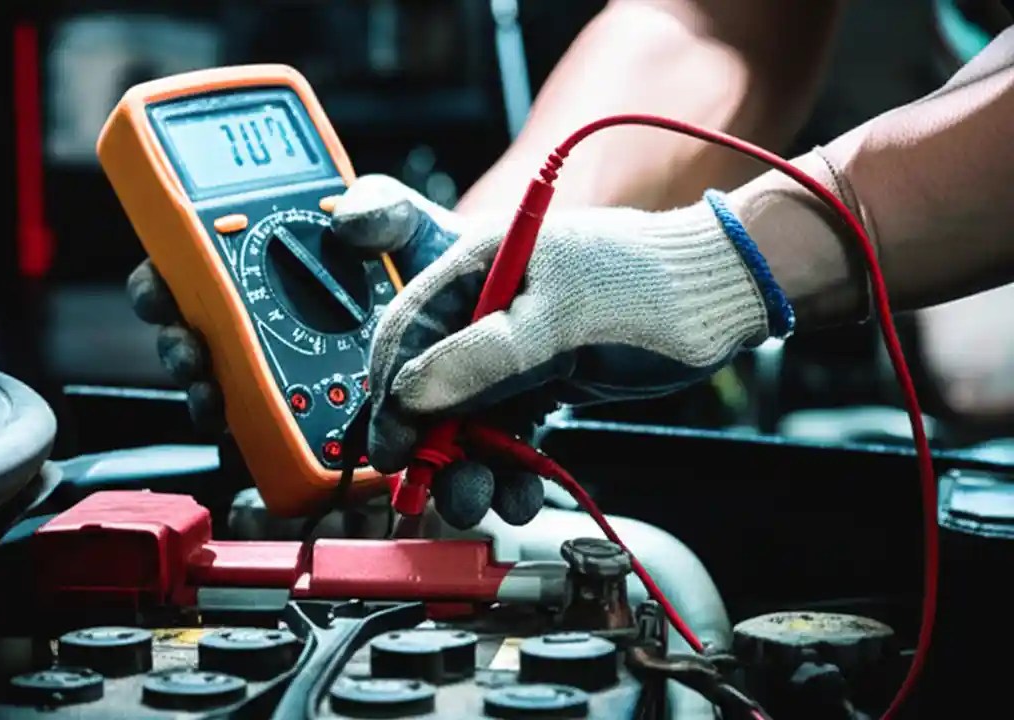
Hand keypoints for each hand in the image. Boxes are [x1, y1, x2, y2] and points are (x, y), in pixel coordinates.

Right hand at [122, 174, 458, 434]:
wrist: (488, 328)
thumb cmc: (441, 273)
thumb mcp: (413, 226)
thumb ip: (382, 205)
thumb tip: (346, 217)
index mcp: (277, 267)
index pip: (197, 269)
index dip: (163, 277)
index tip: (159, 286)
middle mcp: (272, 327)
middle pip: (199, 340)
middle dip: (179, 347)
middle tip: (190, 350)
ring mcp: (291, 381)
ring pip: (227, 396)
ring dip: (208, 398)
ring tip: (216, 397)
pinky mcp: (320, 430)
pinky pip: (277, 445)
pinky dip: (264, 444)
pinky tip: (276, 436)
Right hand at [365, 190, 794, 525]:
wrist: (722, 299)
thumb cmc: (647, 289)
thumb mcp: (559, 323)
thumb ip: (481, 359)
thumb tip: (408, 395)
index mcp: (479, 267)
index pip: (407, 330)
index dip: (389, 390)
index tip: (389, 447)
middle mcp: (487, 307)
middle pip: (431, 381)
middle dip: (429, 440)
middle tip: (433, 489)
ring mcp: (515, 347)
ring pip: (468, 415)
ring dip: (469, 464)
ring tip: (480, 501)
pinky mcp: (543, 380)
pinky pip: (509, 430)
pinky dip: (508, 465)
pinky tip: (518, 493)